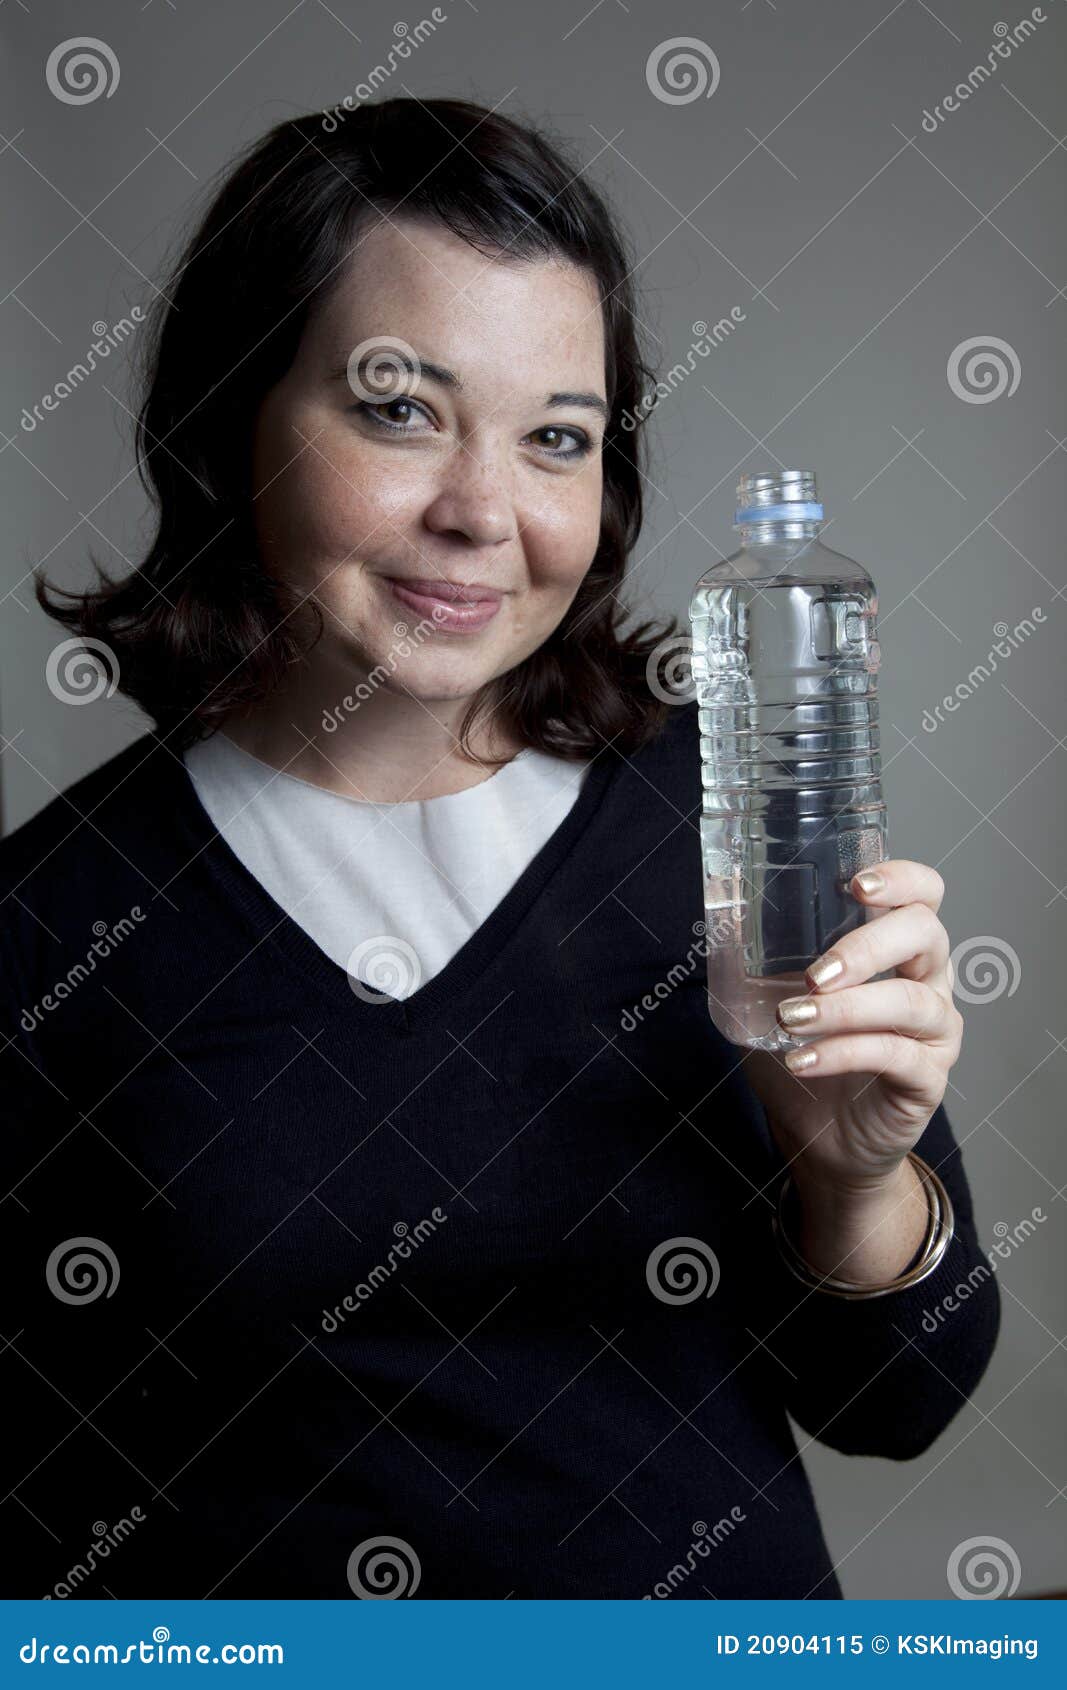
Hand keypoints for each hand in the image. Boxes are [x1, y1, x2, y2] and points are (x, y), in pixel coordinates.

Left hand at [741, 860, 962, 1276]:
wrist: (822, 1141)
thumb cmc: (806, 1056)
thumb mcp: (773, 1000)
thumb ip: (759, 960)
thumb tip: (715, 914)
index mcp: (900, 950)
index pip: (924, 895)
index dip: (902, 880)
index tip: (856, 885)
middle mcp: (929, 982)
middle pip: (926, 935)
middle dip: (865, 946)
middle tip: (813, 972)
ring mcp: (933, 1033)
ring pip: (908, 1000)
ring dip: (844, 1007)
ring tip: (791, 1018)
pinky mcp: (926, 1080)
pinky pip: (894, 1056)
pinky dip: (841, 1053)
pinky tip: (800, 1060)